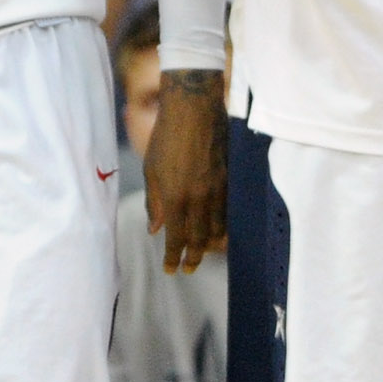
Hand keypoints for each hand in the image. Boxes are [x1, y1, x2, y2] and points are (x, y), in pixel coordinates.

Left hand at [145, 70, 227, 272]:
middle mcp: (199, 198)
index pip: (176, 238)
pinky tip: (218, 231)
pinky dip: (223, 226)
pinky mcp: (230, 180)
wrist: (195, 111)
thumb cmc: (167, 138)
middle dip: (194, 257)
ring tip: (204, 253)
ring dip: (210, 245)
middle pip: (200, 239)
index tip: (171, 270)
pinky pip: (228, 212)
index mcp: (176, 198)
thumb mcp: (152, 171)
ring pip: (218, 228)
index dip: (173, 257)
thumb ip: (156, 203)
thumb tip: (155, 230)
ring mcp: (218, 190)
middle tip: (189, 269)